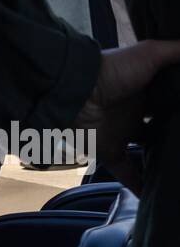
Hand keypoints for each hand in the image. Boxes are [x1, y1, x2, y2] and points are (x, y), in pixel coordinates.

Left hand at [73, 39, 179, 190]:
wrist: (76, 91)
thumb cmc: (113, 69)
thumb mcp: (149, 54)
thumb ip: (176, 52)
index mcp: (145, 88)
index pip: (170, 98)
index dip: (179, 104)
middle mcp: (134, 111)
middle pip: (161, 125)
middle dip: (174, 132)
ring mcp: (122, 132)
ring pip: (148, 149)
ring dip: (163, 157)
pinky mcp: (110, 151)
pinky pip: (128, 172)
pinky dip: (139, 185)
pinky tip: (156, 195)